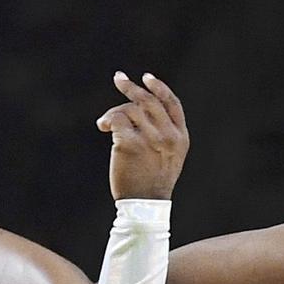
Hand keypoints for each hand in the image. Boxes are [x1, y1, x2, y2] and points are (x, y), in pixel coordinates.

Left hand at [97, 72, 187, 201]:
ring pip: (129, 109)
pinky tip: (103, 127)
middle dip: (131, 87)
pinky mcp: (129, 144)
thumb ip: (164, 135)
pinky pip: (117, 119)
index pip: (172, 103)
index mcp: (180, 138)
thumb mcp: (170, 158)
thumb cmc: (154, 183)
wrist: (144, 206)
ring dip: (114, 111)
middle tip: (119, 78)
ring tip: (106, 122)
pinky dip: (107, 120)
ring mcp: (149, 139)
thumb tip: (142, 109)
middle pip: (148, 101)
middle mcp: (167, 136)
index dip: (159, 87)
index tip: (147, 77)